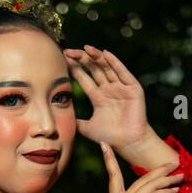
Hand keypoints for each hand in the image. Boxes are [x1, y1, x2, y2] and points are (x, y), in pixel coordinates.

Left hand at [64, 45, 152, 161]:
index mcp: (98, 97)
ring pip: (107, 67)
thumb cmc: (110, 137)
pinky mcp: (132, 88)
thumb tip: (59, 118)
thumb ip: (75, 121)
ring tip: (86, 48)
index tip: (64, 59)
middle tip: (70, 51)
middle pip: (94, 70)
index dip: (75, 68)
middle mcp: (109, 90)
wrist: (129, 144)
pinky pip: (123, 72)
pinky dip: (115, 62)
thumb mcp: (87, 128)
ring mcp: (121, 88)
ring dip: (97, 57)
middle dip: (82, 60)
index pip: (84, 78)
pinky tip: (105, 53)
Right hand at [88, 143, 183, 192]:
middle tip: (171, 162)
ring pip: (150, 185)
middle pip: (142, 178)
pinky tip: (175, 190)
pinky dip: (166, 192)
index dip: (109, 159)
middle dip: (158, 169)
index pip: (113, 175)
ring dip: (167, 179)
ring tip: (180, 174)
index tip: (105, 145)